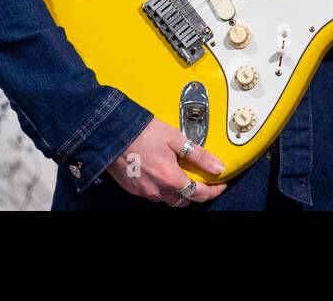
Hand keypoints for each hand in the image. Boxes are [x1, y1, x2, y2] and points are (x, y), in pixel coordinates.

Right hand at [104, 116, 227, 205]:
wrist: (112, 133)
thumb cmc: (143, 132)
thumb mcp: (176, 139)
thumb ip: (199, 156)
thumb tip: (218, 167)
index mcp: (170, 178)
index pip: (198, 194)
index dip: (213, 191)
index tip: (220, 185)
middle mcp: (157, 190)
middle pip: (183, 201)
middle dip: (194, 194)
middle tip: (201, 181)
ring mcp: (144, 191)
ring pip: (167, 199)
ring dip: (177, 192)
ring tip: (181, 176)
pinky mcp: (133, 189)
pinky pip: (152, 194)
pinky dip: (161, 188)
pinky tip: (161, 174)